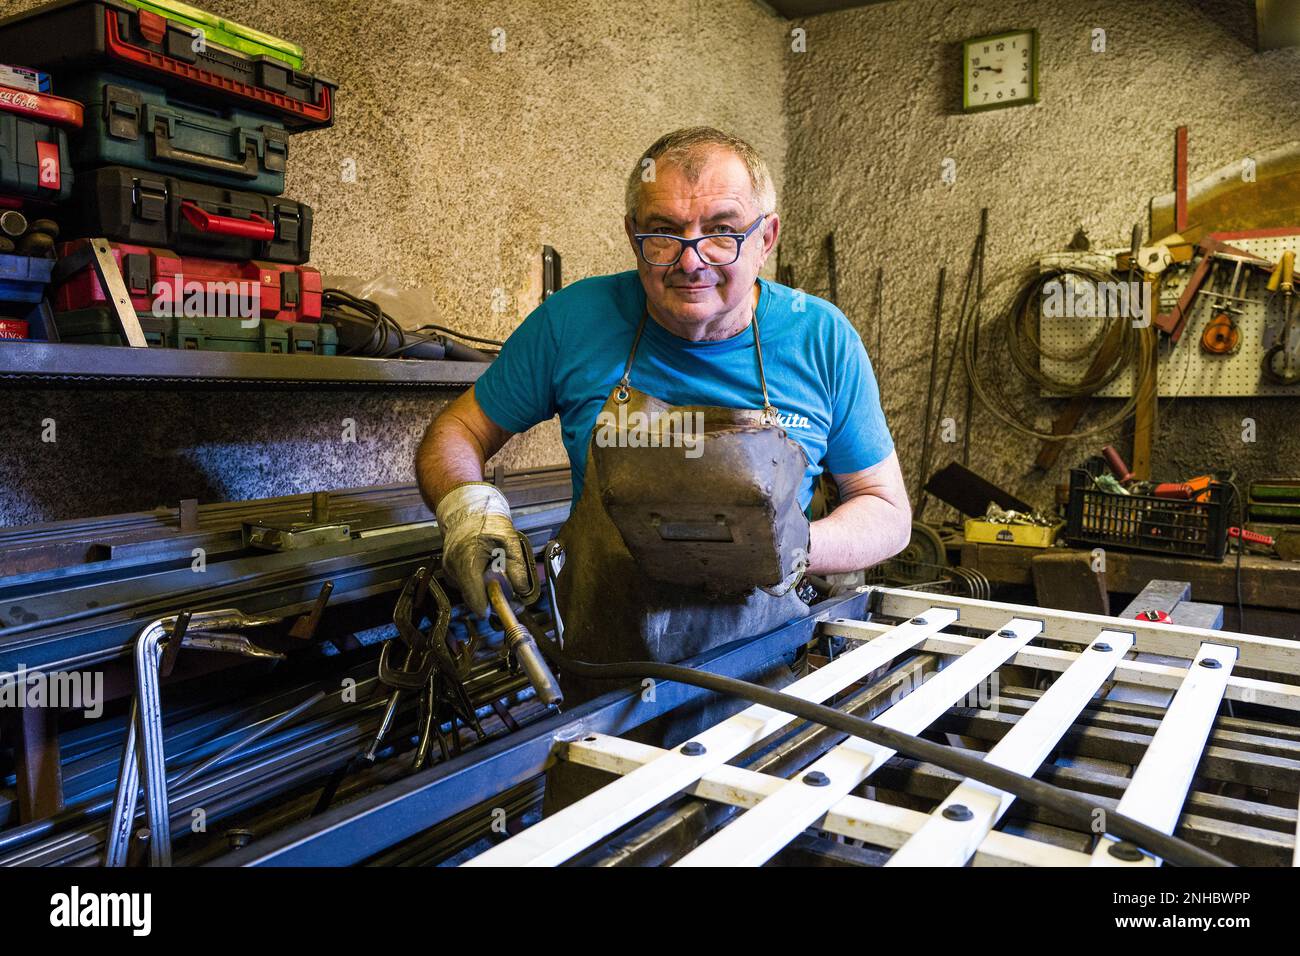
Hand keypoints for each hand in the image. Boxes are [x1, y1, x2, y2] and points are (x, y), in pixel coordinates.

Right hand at [434, 482, 533, 616]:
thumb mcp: (509, 539)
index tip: (507, 606)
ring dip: (486, 588)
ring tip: (497, 569)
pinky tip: (485, 566)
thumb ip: (517, 567)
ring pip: (471, 592)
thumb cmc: (486, 519)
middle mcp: (453, 569)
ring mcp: (449, 570)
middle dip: (493, 597)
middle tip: (511, 589)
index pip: (475, 600)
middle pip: (474, 599)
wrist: (466, 506)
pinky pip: (467, 584)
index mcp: (467, 561)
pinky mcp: (450, 569)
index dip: (492, 607)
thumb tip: (523, 590)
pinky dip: (478, 581)